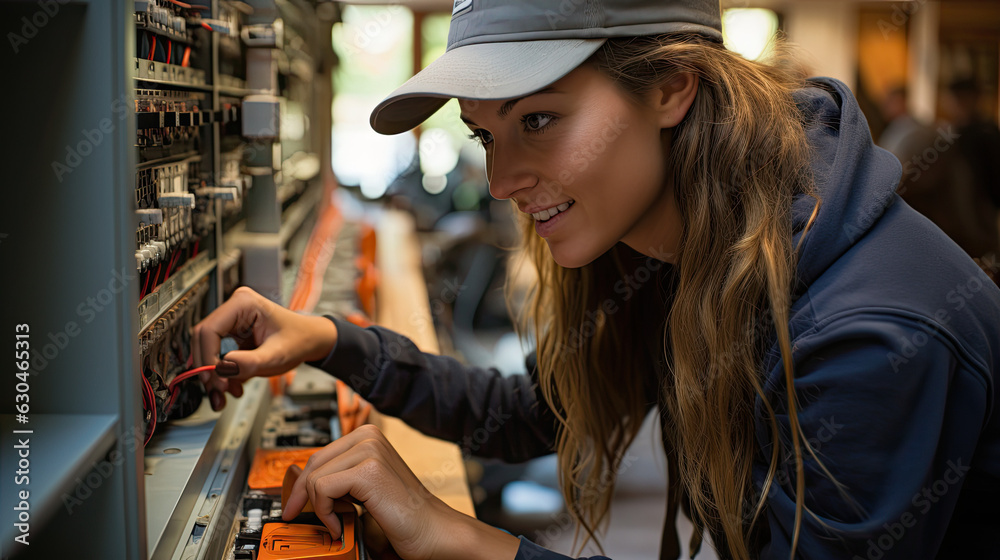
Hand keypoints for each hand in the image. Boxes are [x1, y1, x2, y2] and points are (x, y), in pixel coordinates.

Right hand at [191, 286, 337, 409]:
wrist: (310, 341)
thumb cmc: (299, 339)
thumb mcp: (277, 354)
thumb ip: (250, 363)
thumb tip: (224, 368)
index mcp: (243, 303)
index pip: (209, 330)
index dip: (207, 357)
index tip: (215, 379)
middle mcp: (234, 310)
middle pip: (203, 341)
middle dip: (209, 369)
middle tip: (218, 391)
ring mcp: (232, 323)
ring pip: (207, 351)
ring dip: (214, 375)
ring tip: (225, 394)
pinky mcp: (232, 337)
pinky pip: (217, 356)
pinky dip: (222, 375)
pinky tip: (233, 387)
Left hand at [283, 424, 519, 559]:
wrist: (432, 531)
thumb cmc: (403, 515)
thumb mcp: (363, 490)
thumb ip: (339, 479)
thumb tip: (301, 483)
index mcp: (368, 435)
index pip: (319, 454)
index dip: (302, 482)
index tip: (293, 504)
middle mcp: (368, 436)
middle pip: (313, 463)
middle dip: (302, 495)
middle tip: (297, 516)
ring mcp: (370, 450)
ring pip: (315, 477)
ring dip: (319, 507)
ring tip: (337, 524)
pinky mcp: (369, 470)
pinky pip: (323, 488)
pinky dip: (326, 512)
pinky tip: (341, 524)